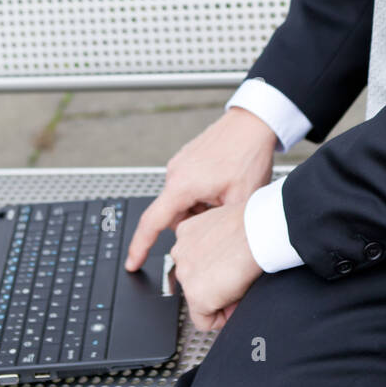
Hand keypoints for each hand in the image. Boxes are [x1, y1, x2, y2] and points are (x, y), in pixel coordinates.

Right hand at [124, 106, 276, 272]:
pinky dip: (203, 193)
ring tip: (227, 195)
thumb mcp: (240, 202)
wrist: (254, 123)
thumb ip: (218, 227)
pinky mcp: (187, 158)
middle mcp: (175, 173)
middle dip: (195, 222)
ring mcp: (180, 163)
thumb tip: (214, 249)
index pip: (152, 223)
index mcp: (182, 185)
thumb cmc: (248, 155)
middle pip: (175, 214)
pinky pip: (188, 186)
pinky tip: (224, 185)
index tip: (131, 264)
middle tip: (222, 213)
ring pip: (184, 201)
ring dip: (201, 206)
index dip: (140, 248)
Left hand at [169, 202, 262, 329]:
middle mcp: (180, 252)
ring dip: (220, 298)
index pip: (194, 262)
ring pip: (199, 300)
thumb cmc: (253, 225)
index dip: (216, 271)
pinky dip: (222, 319)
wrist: (259, 231)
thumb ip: (218, 245)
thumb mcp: (227, 226)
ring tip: (240, 284)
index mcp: (187, 232)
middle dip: (216, 286)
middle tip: (238, 278)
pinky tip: (236, 301)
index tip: (231, 270)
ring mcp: (185, 275)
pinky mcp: (196, 295)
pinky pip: (204, 321)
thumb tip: (225, 269)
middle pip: (196, 281)